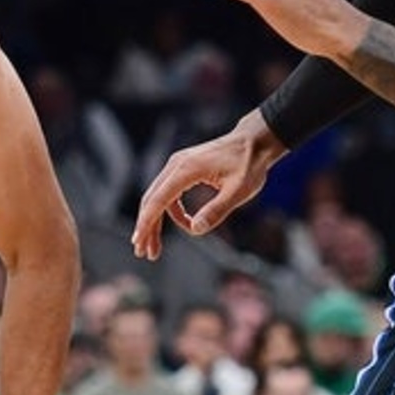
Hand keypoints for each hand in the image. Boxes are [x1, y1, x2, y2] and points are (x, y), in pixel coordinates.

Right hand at [131, 117, 281, 257]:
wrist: (255, 141)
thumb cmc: (249, 164)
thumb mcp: (238, 191)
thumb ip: (216, 211)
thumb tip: (196, 230)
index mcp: (186, 170)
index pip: (158, 200)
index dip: (146, 223)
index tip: (139, 242)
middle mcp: (176, 165)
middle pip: (152, 200)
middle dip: (147, 227)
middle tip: (144, 253)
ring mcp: (178, 165)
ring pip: (158, 197)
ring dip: (156, 221)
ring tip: (157, 246)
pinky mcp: (184, 167)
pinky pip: (169, 192)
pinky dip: (170, 211)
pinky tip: (184, 224)